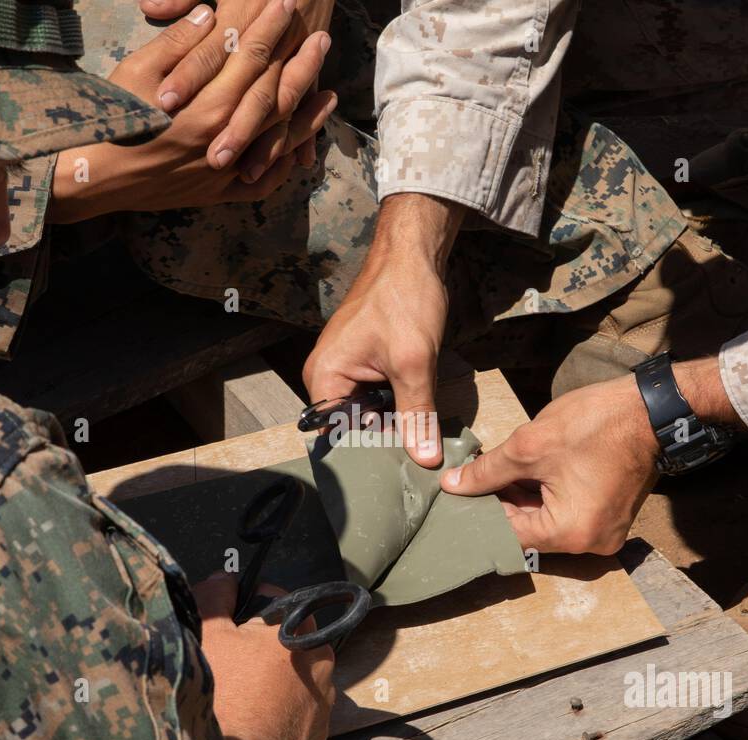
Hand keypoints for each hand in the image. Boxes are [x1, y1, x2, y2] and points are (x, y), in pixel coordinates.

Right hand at [49, 2, 334, 221]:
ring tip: (331, 96)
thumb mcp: (137, 70)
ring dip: (309, 117)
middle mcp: (227, 139)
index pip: (252, 58)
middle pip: (278, 97)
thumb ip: (179, 42)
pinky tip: (301, 153)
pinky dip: (285, 167)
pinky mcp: (220, 192)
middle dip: (303, 65)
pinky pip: (263, 183)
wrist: (93, 177)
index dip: (272, 28)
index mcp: (209, 105)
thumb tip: (212, 14)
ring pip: (281, 142)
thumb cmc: (111, 117)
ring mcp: (227, 170)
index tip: (288, 3)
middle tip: (323, 39)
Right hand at [194, 572, 334, 739]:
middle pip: (290, 634)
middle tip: (233, 659)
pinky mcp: (321, 727)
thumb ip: (216, 597)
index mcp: (300, 630)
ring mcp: (326, 696)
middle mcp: (323, 659)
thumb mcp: (208, 636)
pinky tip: (257, 714)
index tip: (228, 621)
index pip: (275, 597)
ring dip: (276, 672)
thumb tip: (224, 578)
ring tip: (244, 691)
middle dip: (264, 640)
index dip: (246, 604)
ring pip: (297, 669)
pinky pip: (301, 701)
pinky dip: (283, 701)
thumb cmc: (223, 696)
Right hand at [302, 194, 464, 466]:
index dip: (367, 455)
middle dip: (383, 444)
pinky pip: (377, 399)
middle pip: (352, 428)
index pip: (336, 436)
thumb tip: (424, 459)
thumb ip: (416, 414)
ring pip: (368, 415)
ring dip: (393, 427)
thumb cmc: (403, 299)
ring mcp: (346, 370)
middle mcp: (326, 377)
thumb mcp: (413, 362)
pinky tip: (419, 421)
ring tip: (421, 449)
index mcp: (324, 378)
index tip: (397, 476)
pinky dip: (398, 409)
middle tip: (416, 466)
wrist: (412, 255)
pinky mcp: (366, 364)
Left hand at [440, 358, 738, 553]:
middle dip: (503, 503)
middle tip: (473, 479)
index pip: (511, 533)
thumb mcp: (529, 446)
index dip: (481, 511)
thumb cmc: (593, 425)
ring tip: (499, 471)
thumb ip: (487, 472)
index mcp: (571, 533)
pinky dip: (547, 496)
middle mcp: (591, 544)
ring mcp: (604, 533)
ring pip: (548, 521)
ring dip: (524, 498)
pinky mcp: (611, 517)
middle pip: (530, 531)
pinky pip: (568, 514)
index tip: (458, 495)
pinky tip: (528, 472)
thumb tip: (452, 486)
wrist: (651, 408)